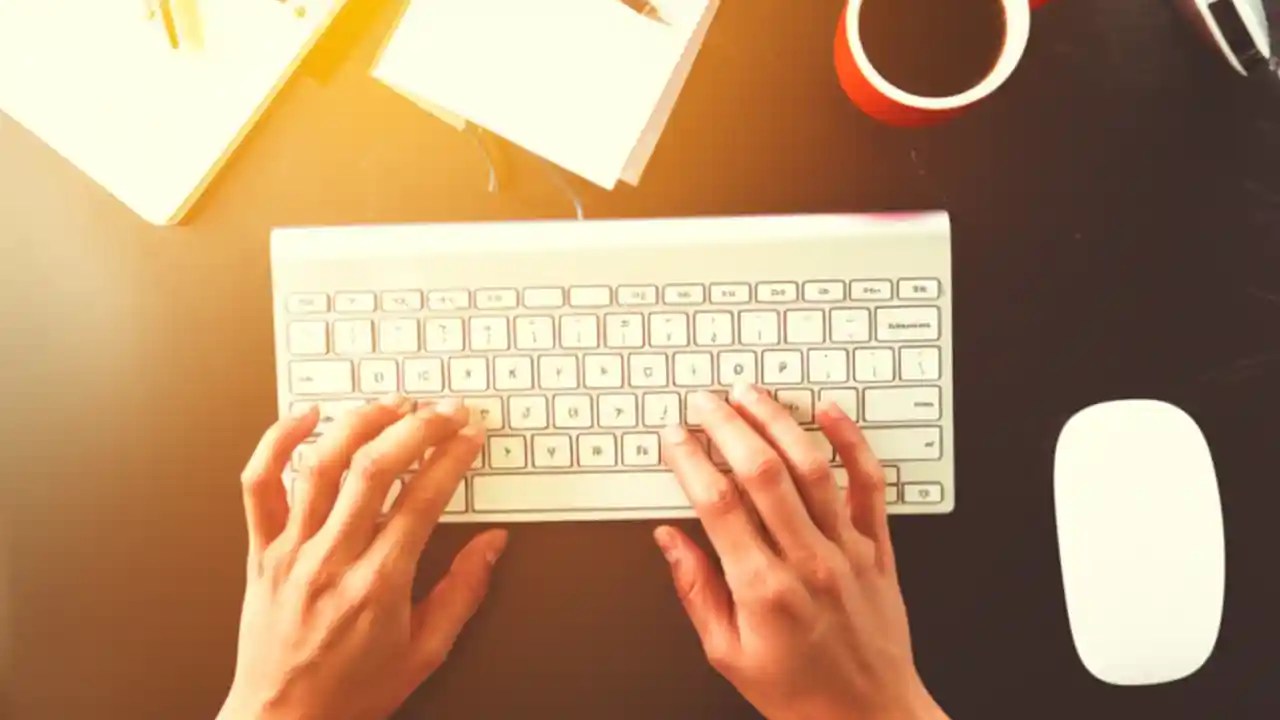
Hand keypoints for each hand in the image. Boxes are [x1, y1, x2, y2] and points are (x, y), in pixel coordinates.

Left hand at [218, 396, 505, 719]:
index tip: (469, 436)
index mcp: (377, 586)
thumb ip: (462, 592)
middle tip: (442, 411)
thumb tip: (492, 546)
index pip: (421, 500)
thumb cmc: (350, 694)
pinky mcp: (260, 551)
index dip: (451, 457)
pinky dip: (277, 442)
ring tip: (391, 405)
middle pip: (373, 469)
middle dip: (417, 427)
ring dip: (360, 423)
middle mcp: (331, 561)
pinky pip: (259, 485)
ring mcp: (290, 551)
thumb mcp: (425, 652)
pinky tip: (305, 418)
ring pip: (321, 465)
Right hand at [654, 384, 947, 719]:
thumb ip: (696, 590)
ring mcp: (846, 550)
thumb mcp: (727, 654)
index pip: (717, 505)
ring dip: (777, 421)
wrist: (869, 716)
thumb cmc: (800, 692)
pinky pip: (868, 484)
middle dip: (726, 426)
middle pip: (761, 473)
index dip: (689, 461)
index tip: (673, 439)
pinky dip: (851, 442)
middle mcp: (806, 562)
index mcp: (763, 589)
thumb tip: (669, 541)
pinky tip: (830, 413)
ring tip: (750, 394)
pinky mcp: (878, 548)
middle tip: (703, 402)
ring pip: (810, 467)